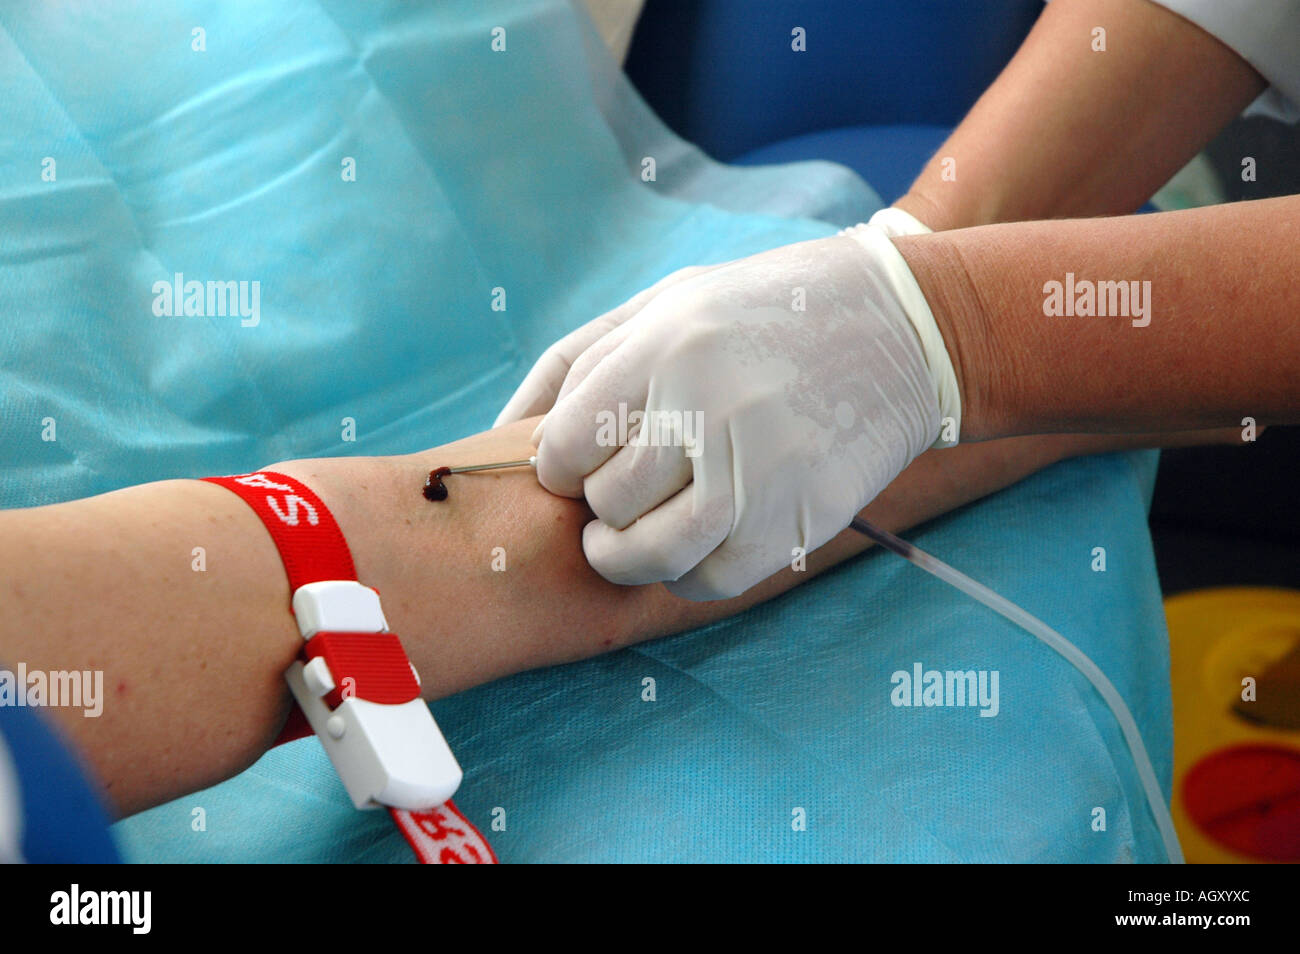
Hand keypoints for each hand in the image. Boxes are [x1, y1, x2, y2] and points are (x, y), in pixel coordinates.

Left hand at [526, 224, 961, 599]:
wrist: (904, 329)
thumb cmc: (764, 313)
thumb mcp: (668, 302)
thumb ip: (579, 359)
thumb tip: (503, 433)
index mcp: (666, 344)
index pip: (563, 447)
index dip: (563, 467)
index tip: (586, 463)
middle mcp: (706, 405)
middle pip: (605, 503)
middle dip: (602, 506)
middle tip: (628, 489)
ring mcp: (757, 467)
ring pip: (648, 554)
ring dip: (628, 556)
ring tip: (635, 537)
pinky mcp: (799, 517)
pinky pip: (710, 580)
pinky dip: (690, 574)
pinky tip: (701, 538)